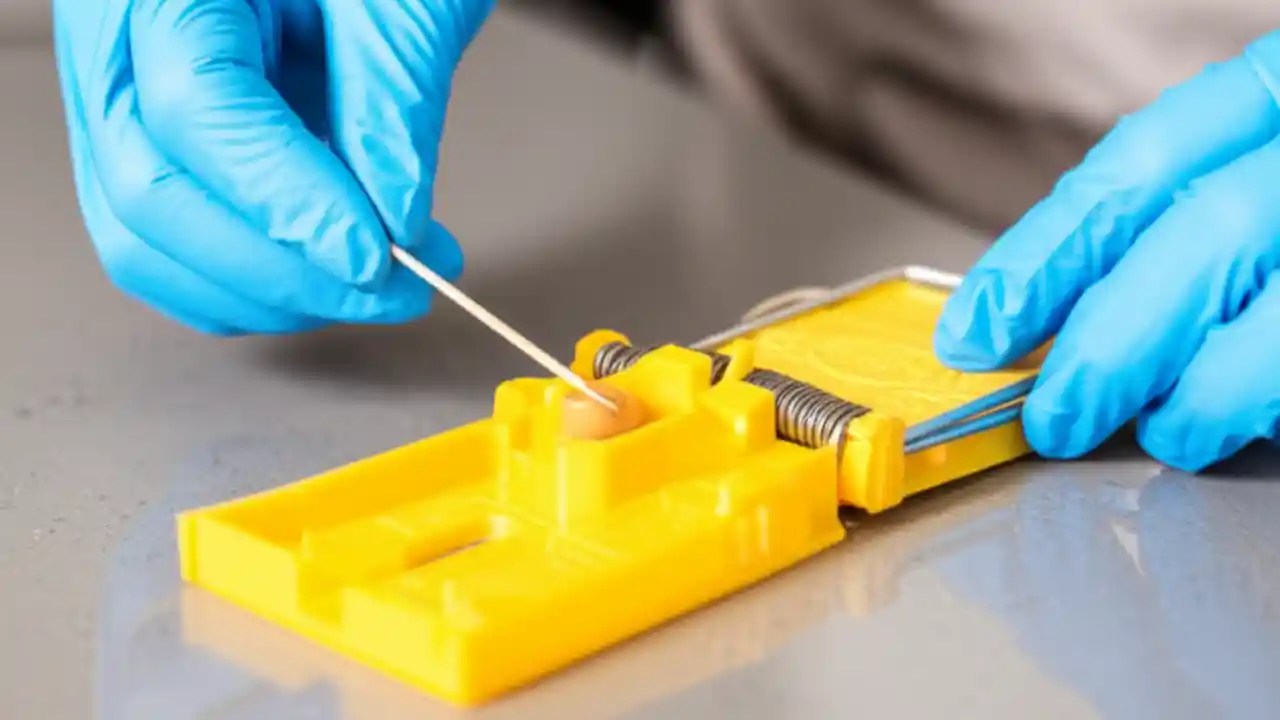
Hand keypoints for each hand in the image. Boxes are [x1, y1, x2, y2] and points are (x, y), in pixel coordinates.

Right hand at [53, 0, 493, 334]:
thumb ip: (393, 98)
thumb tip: (396, 222)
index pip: (197, 110)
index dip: (290, 204)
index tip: (379, 259)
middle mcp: (114, 42)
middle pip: (150, 195)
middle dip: (284, 271)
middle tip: (397, 290)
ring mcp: (121, 102)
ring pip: (146, 243)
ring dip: (272, 293)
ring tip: (381, 285)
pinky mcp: (151, 148)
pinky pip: (170, 249)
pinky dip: (254, 285)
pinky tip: (332, 274)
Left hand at [934, 31, 1279, 471]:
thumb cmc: (1273, 207)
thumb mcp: (1219, 177)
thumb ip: (1141, 230)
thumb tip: (1017, 320)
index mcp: (1272, 93)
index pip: (1138, 163)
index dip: (1047, 252)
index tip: (977, 330)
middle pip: (1207, 232)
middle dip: (1110, 341)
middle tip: (1054, 417)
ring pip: (1274, 321)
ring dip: (1196, 394)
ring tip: (1162, 430)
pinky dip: (1257, 408)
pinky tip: (1232, 422)